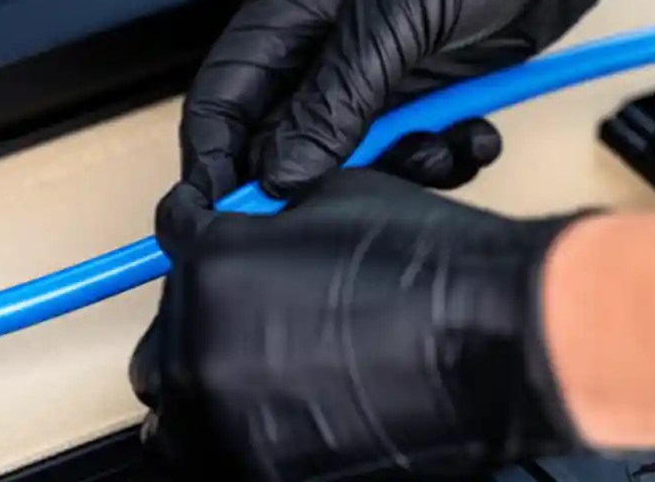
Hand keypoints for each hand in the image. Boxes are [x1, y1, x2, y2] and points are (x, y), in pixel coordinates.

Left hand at [131, 170, 586, 480]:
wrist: (492, 334)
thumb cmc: (430, 269)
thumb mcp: (333, 198)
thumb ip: (268, 216)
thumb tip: (254, 223)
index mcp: (210, 263)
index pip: (170, 238)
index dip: (192, 232)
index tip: (198, 237)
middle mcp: (200, 342)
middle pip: (162, 339)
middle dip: (197, 324)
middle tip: (244, 321)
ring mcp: (225, 417)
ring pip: (177, 414)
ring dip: (206, 391)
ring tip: (259, 381)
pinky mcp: (261, 471)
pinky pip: (218, 455)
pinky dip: (240, 437)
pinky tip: (287, 415)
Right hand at [179, 0, 654, 200]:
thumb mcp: (392, 16)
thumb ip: (332, 98)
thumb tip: (281, 172)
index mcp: (288, 11)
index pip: (221, 99)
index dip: (213, 161)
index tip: (225, 216)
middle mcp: (323, 47)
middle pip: (282, 140)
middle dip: (312, 179)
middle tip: (342, 212)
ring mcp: (375, 72)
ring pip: (352, 156)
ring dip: (393, 172)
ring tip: (435, 154)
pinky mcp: (428, 92)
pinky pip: (413, 149)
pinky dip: (443, 157)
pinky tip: (474, 137)